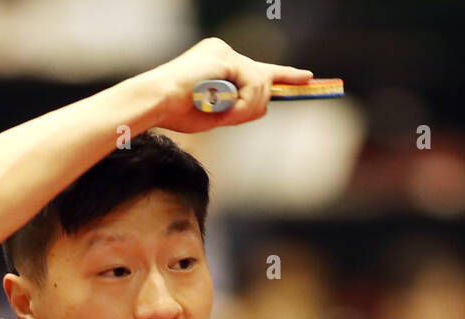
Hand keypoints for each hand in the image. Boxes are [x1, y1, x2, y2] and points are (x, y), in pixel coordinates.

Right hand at [145, 37, 314, 133]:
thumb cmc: (177, 112)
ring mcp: (225, 52)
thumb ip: (241, 109)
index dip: (286, 75)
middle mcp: (224, 53)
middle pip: (263, 80)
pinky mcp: (224, 57)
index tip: (308, 78)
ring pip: (260, 84)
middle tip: (229, 118)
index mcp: (220, 64)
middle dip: (255, 105)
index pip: (259, 68)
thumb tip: (265, 106)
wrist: (156, 103)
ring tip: (222, 116)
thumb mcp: (217, 115)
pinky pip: (251, 85)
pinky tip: (223, 109)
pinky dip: (241, 104)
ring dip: (245, 109)